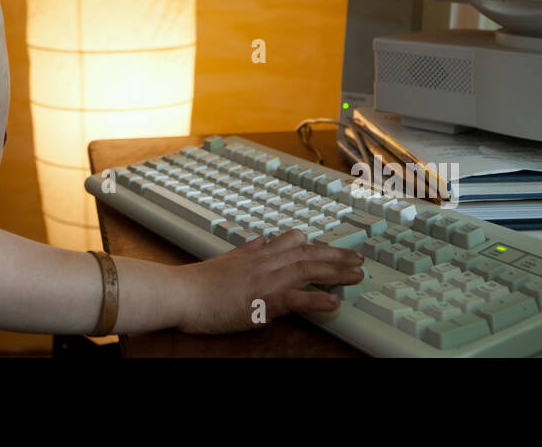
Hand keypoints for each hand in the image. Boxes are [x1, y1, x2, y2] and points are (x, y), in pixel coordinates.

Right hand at [175, 230, 364, 334]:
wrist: (182, 293)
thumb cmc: (198, 281)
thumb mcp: (226, 260)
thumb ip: (246, 251)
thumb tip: (261, 240)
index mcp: (257, 255)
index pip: (294, 244)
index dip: (319, 246)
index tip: (337, 248)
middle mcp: (266, 263)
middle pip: (309, 254)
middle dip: (337, 256)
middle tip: (359, 260)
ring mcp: (265, 280)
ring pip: (307, 270)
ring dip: (336, 272)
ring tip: (357, 275)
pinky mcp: (262, 300)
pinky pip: (295, 299)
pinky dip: (316, 298)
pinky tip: (334, 302)